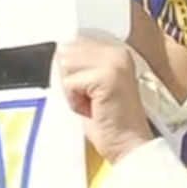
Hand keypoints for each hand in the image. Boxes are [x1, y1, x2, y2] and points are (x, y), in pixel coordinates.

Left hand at [57, 35, 153, 164]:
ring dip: (72, 90)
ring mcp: (113, 63)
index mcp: (116, 52)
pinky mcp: (106, 77)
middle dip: (70, 79)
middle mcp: (117, 53)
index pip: (74, 43)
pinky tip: (92, 109)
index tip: (84, 87)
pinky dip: (75, 101)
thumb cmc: (109, 121)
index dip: (70, 68)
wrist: (128, 145)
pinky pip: (70, 83)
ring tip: (91, 103)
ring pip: (66, 65)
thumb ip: (81, 66)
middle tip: (90, 98)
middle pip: (67, 52)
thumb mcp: (94, 86)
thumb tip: (58, 53)